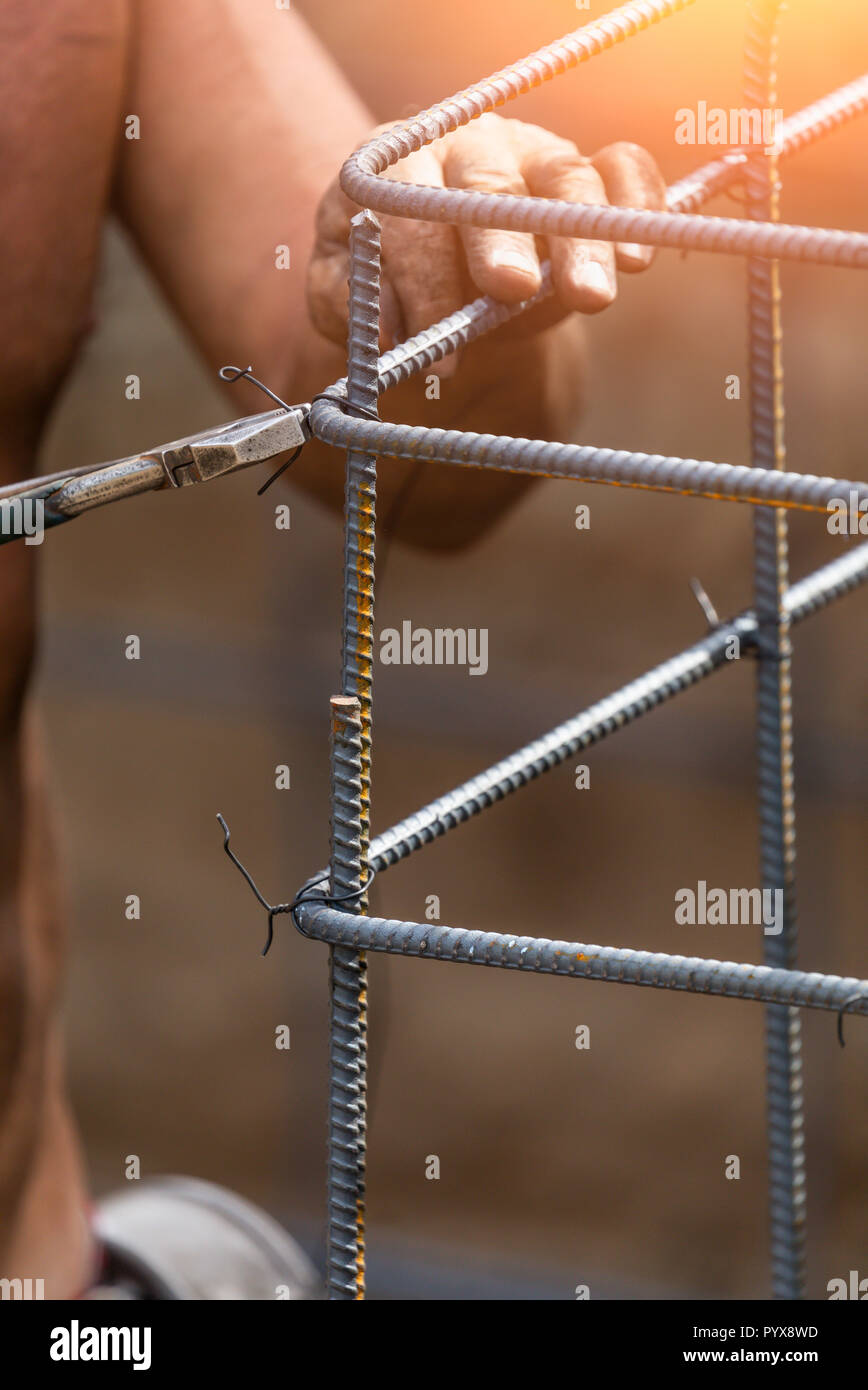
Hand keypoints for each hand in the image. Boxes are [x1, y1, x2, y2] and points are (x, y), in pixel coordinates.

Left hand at [307, 112, 665, 370]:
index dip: (421, 279)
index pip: (407, 214)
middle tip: (509, 290)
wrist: (435, 268)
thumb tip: (387, 332)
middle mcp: (466, 145)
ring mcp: (531, 153)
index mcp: (393, 166)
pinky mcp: (583, 173)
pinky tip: (640, 257)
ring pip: (564, 179)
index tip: (434, 346)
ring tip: (591, 298)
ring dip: (581, 239)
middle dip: (498, 239)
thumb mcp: (344, 292)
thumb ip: (351, 304)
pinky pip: (623, 169)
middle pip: (488, 183)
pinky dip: (639, 202)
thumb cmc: (383, 278)